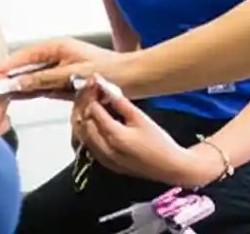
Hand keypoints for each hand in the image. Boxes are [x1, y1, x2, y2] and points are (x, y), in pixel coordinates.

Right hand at [0, 38, 122, 98]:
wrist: (131, 79)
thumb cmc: (107, 70)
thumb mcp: (72, 74)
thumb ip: (45, 79)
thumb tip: (20, 82)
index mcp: (57, 47)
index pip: (26, 55)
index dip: (9, 65)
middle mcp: (57, 56)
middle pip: (27, 66)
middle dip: (11, 76)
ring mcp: (60, 70)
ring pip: (34, 78)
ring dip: (20, 85)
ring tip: (1, 94)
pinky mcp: (66, 82)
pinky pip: (45, 87)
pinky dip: (34, 91)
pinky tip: (21, 97)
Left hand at [69, 79, 224, 187]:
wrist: (168, 167)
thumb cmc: (158, 141)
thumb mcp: (141, 118)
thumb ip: (121, 103)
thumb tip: (105, 87)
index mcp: (114, 136)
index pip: (93, 110)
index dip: (92, 94)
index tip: (94, 81)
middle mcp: (104, 149)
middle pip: (83, 122)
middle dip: (83, 103)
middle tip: (90, 90)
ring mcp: (103, 158)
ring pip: (81, 134)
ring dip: (82, 117)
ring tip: (90, 101)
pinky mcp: (105, 163)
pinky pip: (87, 144)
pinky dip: (86, 130)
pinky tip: (92, 120)